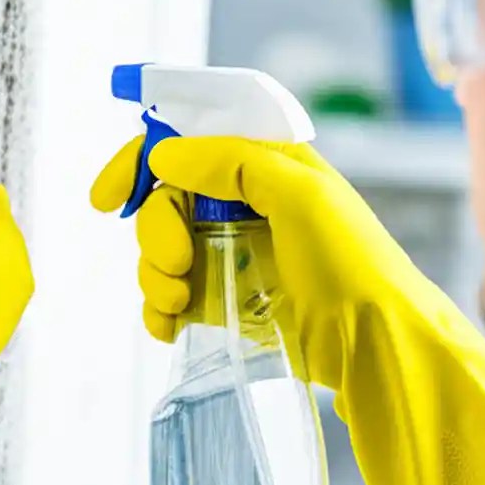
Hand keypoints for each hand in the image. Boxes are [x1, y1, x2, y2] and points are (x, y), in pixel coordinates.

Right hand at [92, 137, 484, 484]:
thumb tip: (165, 155)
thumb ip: (234, 163)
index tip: (108, 197)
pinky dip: (157, 310)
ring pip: (159, 251)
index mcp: (263, 164)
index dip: (141, 162)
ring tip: (177, 301)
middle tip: (175, 263)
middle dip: (155, 232)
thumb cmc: (354, 262)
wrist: (375, 341)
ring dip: (154, 275)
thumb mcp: (303, 195)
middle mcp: (241, 204)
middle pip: (162, 202)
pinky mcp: (224, 301)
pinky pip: (169, 297)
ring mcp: (230, 253)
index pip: (186, 143)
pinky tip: (167, 324)